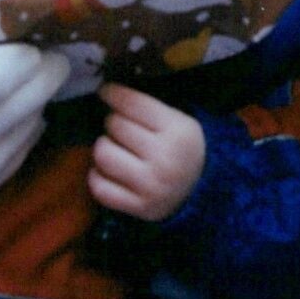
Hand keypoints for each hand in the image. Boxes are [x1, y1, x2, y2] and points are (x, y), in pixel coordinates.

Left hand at [89, 83, 205, 220]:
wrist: (202, 191)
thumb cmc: (183, 148)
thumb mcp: (179, 120)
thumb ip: (148, 106)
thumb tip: (108, 90)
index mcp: (178, 131)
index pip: (132, 103)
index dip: (113, 93)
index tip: (106, 91)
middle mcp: (165, 159)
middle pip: (115, 126)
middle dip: (114, 122)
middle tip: (120, 126)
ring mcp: (151, 186)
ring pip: (103, 154)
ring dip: (104, 147)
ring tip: (114, 148)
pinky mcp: (139, 208)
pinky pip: (99, 187)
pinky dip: (97, 176)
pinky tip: (107, 170)